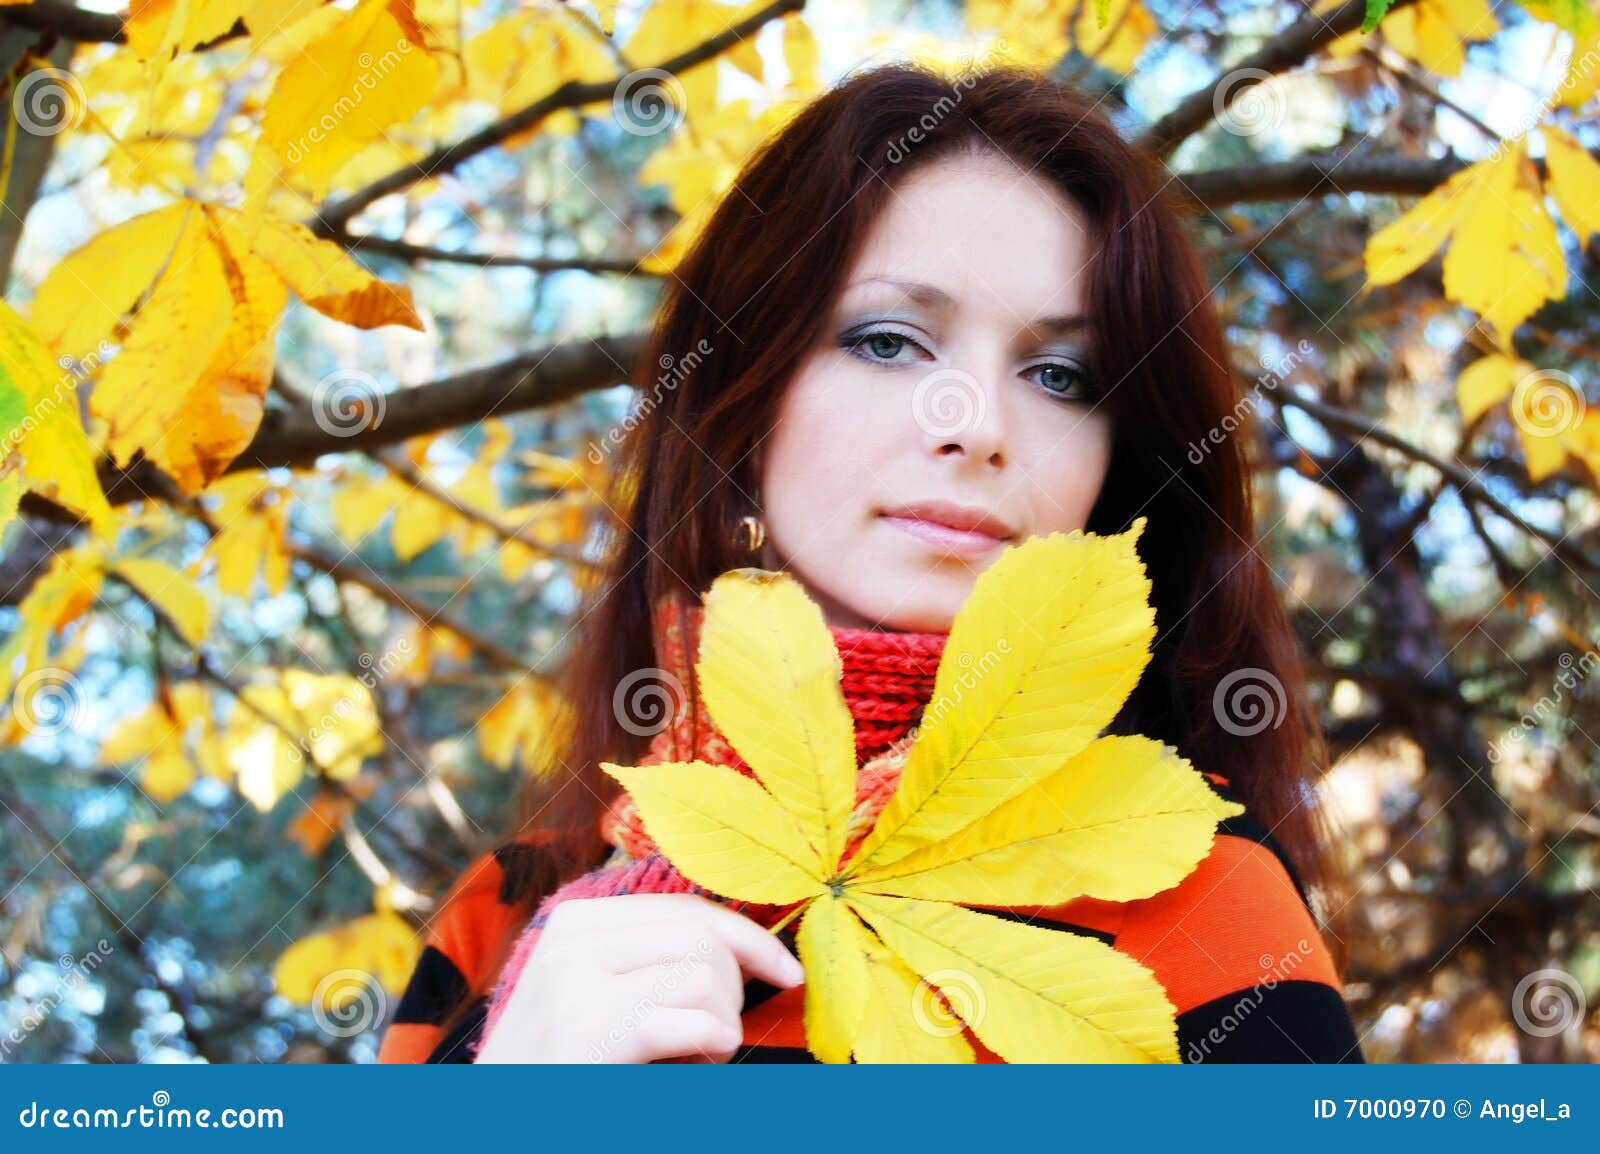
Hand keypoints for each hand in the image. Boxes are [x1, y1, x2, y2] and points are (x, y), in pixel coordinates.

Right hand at [474, 892, 805, 1062]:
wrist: (497, 1121)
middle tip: (712, 1037)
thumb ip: (651, 960)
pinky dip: (713, 1043)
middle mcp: (573, 939)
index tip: (789, 972)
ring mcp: (576, 980)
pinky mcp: (590, 1029)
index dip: (748, 938)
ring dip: (722, 1022)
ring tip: (693, 1054)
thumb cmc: (566, 1069)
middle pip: (701, 937)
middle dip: (732, 988)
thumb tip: (743, 945)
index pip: (686, 908)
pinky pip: (695, 1019)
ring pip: (705, 973)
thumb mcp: (601, 996)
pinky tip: (692, 1062)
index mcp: (577, 923)